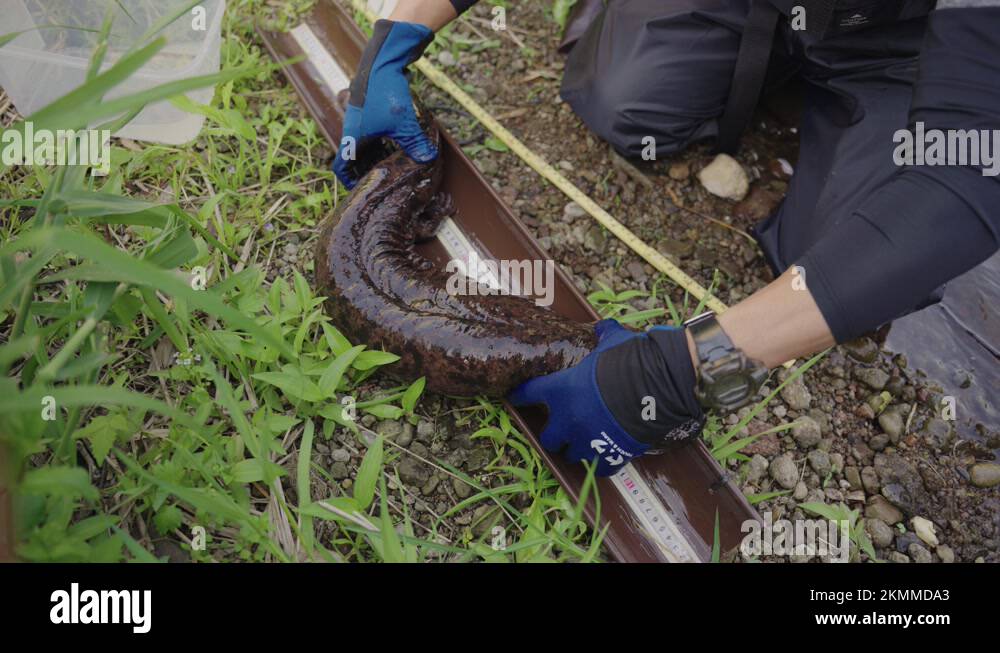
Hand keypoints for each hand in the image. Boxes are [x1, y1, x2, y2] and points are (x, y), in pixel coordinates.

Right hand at [332, 19, 437, 188]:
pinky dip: (382, 142)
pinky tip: (399, 144)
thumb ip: (415, 144)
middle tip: (383, 181)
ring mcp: (360, 120)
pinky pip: (372, 133)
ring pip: (365, 146)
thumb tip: (427, 159)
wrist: (383, 61)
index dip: (348, 181)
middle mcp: (352, 130)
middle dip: (368, 171)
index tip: (359, 188)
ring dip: (377, 157)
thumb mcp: (404, 124)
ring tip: (394, 166)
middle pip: (355, 159)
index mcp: (352, 138)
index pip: (341, 166)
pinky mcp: (369, 110)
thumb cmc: (385, 94)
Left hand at [508, 319, 704, 476]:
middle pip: (549, 439)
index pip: (530, 393)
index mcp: (562, 390)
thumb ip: (603, 336)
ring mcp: (587, 441)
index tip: (514, 397)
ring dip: (578, 449)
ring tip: (587, 443)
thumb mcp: (612, 343)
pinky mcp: (609, 455)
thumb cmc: (628, 361)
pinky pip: (600, 467)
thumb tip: (603, 326)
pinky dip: (604, 462)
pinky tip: (609, 455)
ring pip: (572, 455)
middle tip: (564, 429)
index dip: (521, 395)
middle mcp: (568, 419)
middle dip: (555, 435)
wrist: (654, 389)